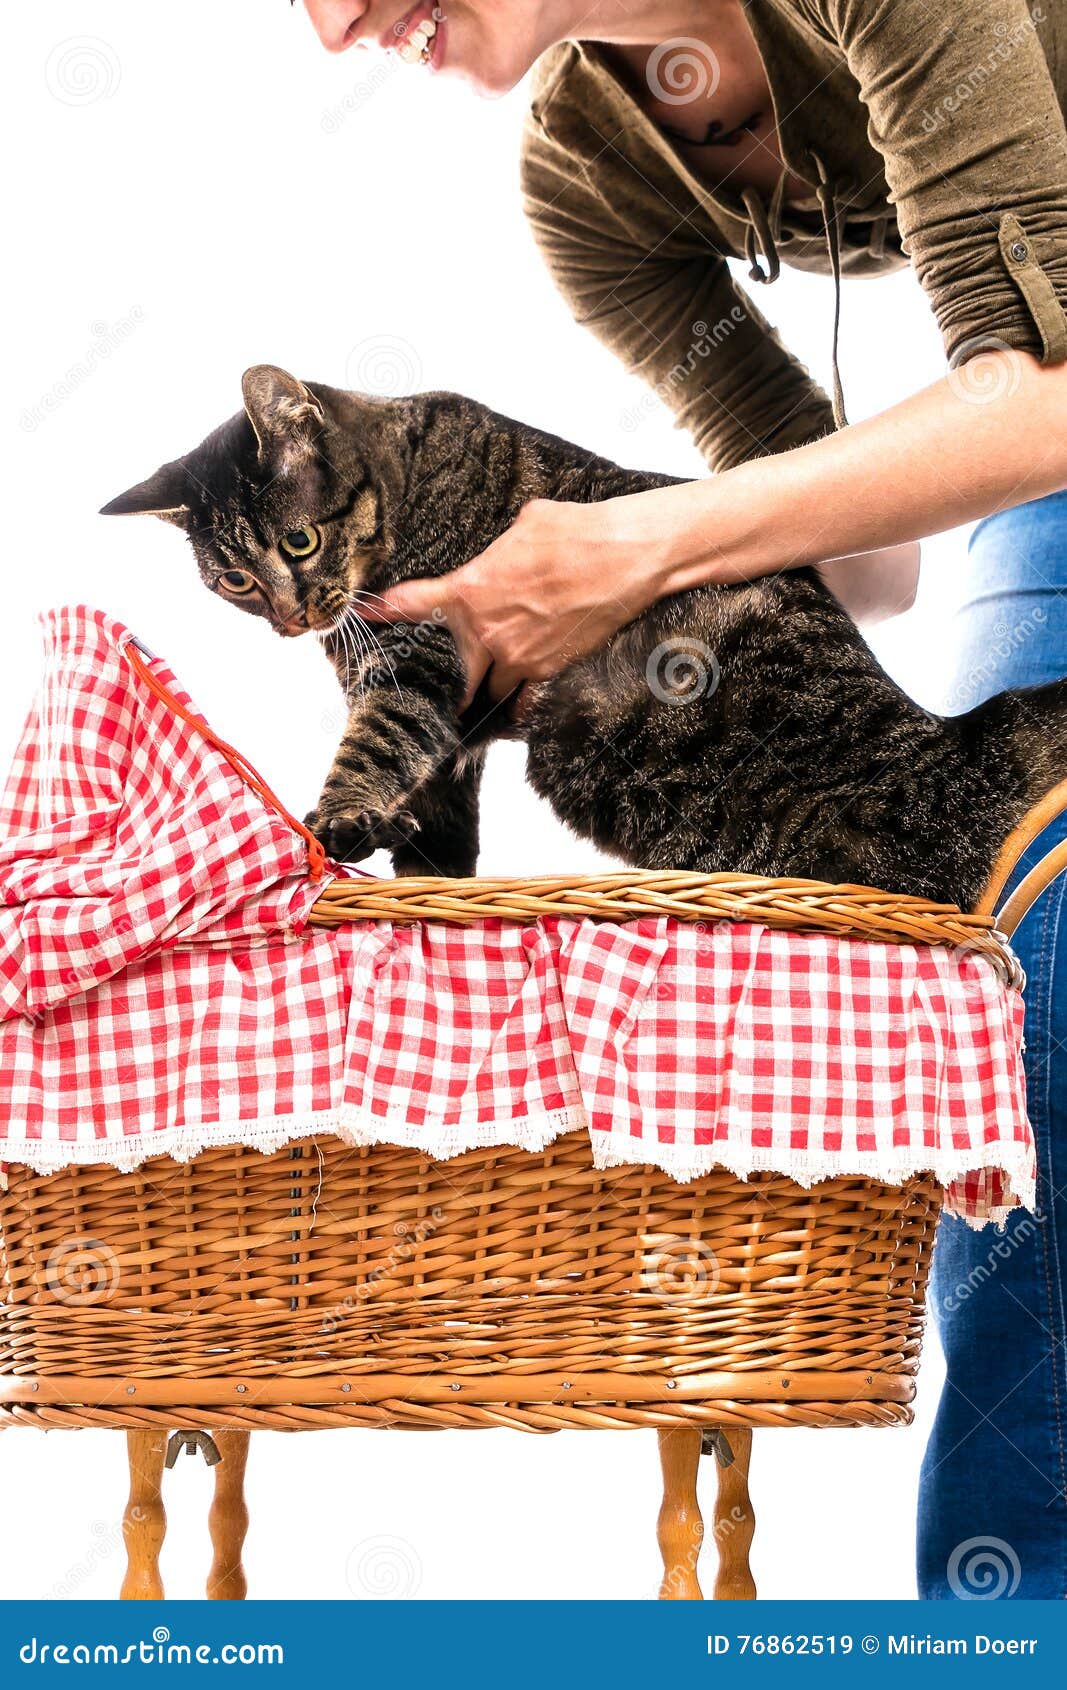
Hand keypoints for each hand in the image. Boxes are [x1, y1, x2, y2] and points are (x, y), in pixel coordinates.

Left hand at [362, 496, 673, 706]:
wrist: (627, 557)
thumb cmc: (577, 531)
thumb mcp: (525, 524)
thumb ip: (499, 550)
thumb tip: (500, 553)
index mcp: (473, 589)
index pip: (414, 603)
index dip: (383, 612)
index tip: (364, 616)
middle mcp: (489, 631)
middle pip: (447, 668)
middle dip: (435, 679)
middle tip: (425, 688)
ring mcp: (519, 657)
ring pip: (485, 692)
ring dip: (477, 695)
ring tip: (466, 708)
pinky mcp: (550, 671)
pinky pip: (523, 701)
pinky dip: (516, 706)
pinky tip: (511, 710)